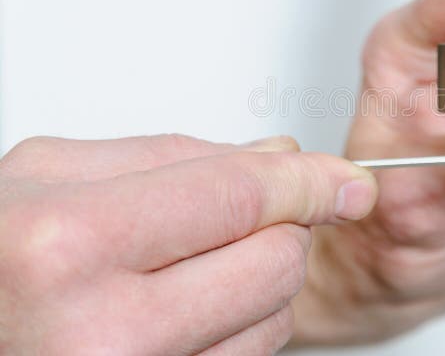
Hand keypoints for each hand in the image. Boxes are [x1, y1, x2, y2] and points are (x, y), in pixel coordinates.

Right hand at [0, 134, 376, 354]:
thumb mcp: (55, 177)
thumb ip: (178, 159)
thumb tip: (283, 159)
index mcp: (70, 244)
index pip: (242, 198)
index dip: (309, 181)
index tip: (344, 180)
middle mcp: (102, 330)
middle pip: (275, 263)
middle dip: (282, 228)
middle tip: (250, 214)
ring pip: (274, 320)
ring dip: (259, 281)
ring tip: (189, 264)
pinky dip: (239, 325)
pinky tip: (185, 307)